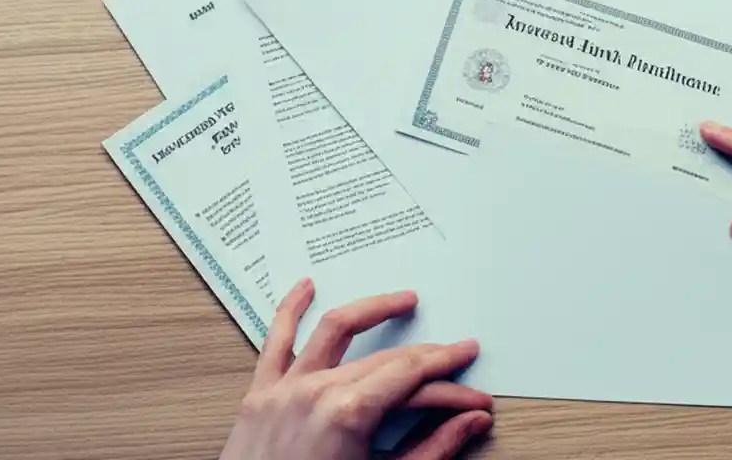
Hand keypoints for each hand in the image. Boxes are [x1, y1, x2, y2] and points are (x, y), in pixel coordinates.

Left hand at [219, 280, 492, 459]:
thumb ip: (432, 449)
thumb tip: (470, 423)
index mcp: (348, 414)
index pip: (414, 378)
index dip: (449, 375)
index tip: (472, 382)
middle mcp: (316, 391)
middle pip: (387, 360)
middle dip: (430, 359)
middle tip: (458, 359)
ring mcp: (284, 390)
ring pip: (335, 329)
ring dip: (373, 309)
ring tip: (403, 300)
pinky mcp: (258, 396)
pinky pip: (274, 342)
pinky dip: (290, 309)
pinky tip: (306, 287)